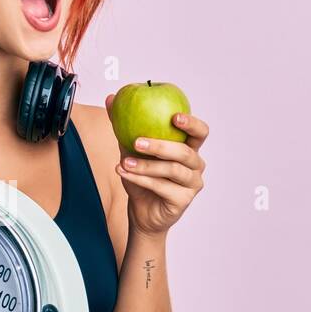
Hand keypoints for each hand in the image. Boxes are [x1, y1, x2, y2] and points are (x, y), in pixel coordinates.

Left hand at [105, 93, 208, 236]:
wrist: (141, 213)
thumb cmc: (141, 179)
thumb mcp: (130, 150)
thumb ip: (123, 126)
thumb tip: (110, 98)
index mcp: (188, 149)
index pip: (200, 132)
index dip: (192, 123)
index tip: (174, 116)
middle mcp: (195, 165)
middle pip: (185, 152)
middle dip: (161, 145)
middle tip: (138, 141)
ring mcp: (192, 184)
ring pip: (172, 170)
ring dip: (145, 165)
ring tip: (123, 162)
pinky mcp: (183, 201)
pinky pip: (162, 187)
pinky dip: (141, 179)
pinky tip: (124, 172)